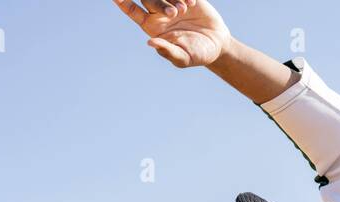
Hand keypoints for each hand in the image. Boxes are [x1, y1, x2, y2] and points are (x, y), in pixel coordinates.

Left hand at [112, 0, 233, 67]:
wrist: (217, 45)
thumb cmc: (197, 55)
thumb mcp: (183, 58)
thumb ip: (167, 51)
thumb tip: (150, 43)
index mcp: (152, 26)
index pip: (132, 10)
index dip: (122, 1)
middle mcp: (158, 12)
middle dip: (160, 3)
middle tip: (176, 13)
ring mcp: (171, 2)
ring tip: (185, 9)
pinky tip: (192, 4)